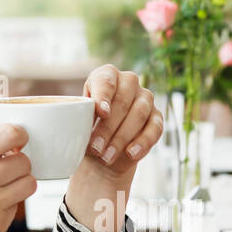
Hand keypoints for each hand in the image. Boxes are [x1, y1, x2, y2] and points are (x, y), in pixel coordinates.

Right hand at [0, 124, 36, 231]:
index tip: (18, 141)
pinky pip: (18, 209)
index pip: (9, 134)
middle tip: (7, 171)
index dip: (19, 136)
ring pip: (29, 184)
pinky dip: (9, 209)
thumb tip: (4, 148)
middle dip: (19, 165)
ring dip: (21, 185)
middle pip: (24, 161)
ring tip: (3, 191)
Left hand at [81, 65, 162, 180]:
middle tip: (96, 147)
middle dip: (108, 127)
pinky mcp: (157, 117)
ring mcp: (146, 98)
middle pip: (122, 100)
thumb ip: (79, 115)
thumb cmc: (87, 127)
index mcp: (106, 75)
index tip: (101, 113)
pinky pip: (154, 128)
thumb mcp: (78, 119)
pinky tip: (131, 154)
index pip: (106, 80)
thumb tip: (75, 120)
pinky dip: (142, 143)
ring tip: (107, 157)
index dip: (103, 96)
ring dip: (122, 138)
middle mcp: (129, 82)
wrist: (103, 148)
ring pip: (139, 114)